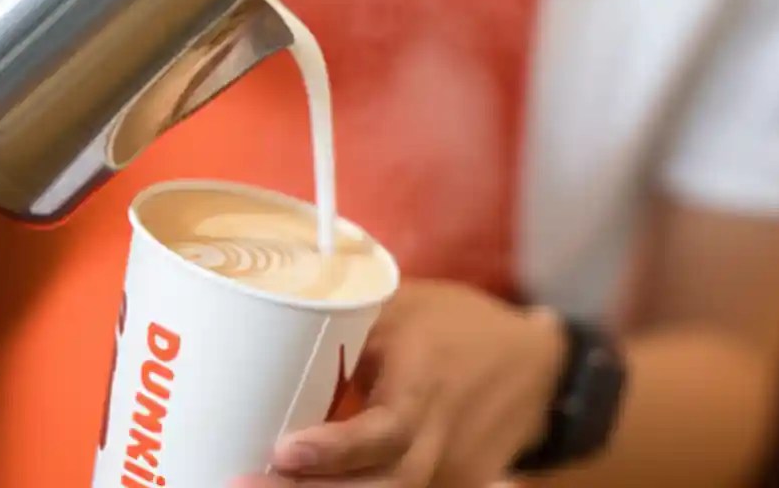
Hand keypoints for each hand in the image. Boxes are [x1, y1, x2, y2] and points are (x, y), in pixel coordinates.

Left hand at [235, 281, 566, 487]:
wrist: (536, 370)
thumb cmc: (458, 328)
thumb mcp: (406, 308)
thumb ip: (350, 324)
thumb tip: (270, 324)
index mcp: (428, 387)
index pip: (385, 430)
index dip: (336, 447)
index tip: (284, 449)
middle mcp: (437, 441)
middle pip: (379, 486)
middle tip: (241, 484)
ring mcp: (446, 473)